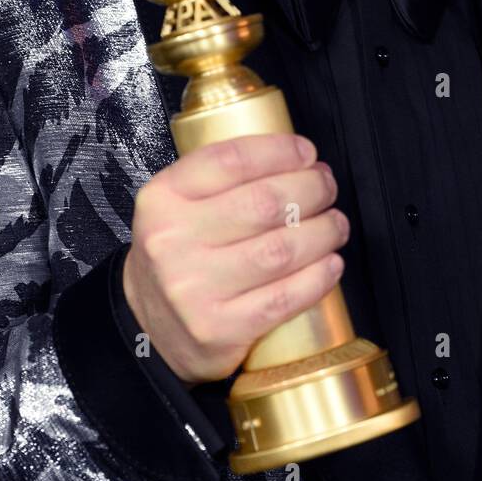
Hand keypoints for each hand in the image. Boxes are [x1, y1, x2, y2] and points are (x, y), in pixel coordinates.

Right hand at [122, 133, 348, 385]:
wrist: (146, 326)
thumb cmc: (178, 255)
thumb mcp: (177, 205)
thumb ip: (221, 178)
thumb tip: (295, 159)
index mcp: (162, 198)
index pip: (231, 159)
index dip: (280, 151)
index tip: (306, 153)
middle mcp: (172, 241)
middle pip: (265, 203)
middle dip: (312, 190)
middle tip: (327, 188)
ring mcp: (194, 289)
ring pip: (281, 250)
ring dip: (323, 232)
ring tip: (335, 225)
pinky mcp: (219, 329)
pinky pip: (284, 298)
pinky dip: (318, 278)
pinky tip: (331, 264)